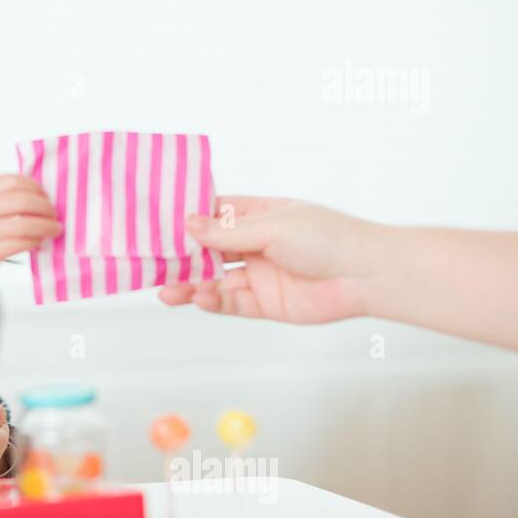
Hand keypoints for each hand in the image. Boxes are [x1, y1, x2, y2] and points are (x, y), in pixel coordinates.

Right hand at [0, 174, 61, 272]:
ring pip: (25, 221)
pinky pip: (17, 243)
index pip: (12, 180)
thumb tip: (18, 202)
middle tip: (53, 214)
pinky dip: (34, 241)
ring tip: (53, 230)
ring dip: (46, 225)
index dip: (36, 187)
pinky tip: (39, 244)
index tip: (44, 196)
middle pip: (24, 199)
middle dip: (46, 206)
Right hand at [158, 196, 374, 323]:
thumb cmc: (328, 238)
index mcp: (259, 215)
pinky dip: (212, 301)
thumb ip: (228, 232)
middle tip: (152, 263)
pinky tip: (198, 298)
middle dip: (182, 257)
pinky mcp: (265, 303)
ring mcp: (259, 274)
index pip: (214, 214)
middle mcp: (256, 244)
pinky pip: (231, 302)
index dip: (187, 219)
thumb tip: (188, 225)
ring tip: (166, 289)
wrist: (366, 276)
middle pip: (208, 250)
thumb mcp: (272, 227)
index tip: (157, 224)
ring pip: (214, 280)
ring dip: (190, 284)